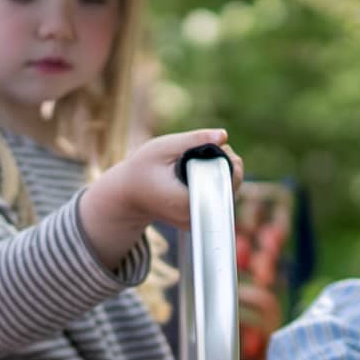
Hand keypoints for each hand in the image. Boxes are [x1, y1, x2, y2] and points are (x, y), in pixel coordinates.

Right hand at [80, 128, 243, 268]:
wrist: (128, 195)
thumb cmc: (142, 169)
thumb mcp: (162, 148)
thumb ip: (193, 140)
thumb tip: (223, 136)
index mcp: (185, 201)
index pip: (224, 185)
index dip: (229, 164)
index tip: (221, 149)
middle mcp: (194, 217)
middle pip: (231, 192)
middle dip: (230, 167)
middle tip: (218, 149)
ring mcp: (197, 223)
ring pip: (229, 198)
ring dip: (226, 176)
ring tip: (211, 159)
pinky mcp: (199, 223)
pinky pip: (221, 203)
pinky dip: (219, 185)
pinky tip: (209, 172)